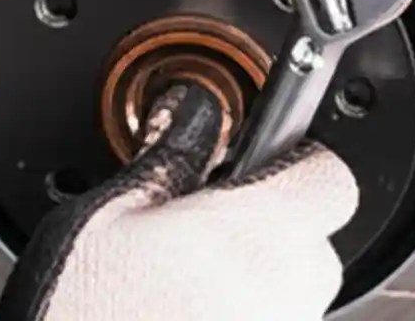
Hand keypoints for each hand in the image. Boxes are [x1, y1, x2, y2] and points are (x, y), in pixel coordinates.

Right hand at [0, 84, 358, 320]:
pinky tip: (192, 315)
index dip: (298, 164)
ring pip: (296, 289)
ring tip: (190, 285)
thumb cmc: (85, 318)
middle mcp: (288, 287)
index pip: (329, 177)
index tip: (264, 163)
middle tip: (210, 233)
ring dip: (260, 278)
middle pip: (314, 239)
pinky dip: (249, 313)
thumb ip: (168, 160)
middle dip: (272, 228)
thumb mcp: (102, 222)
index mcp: (256, 233)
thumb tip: (197, 115)